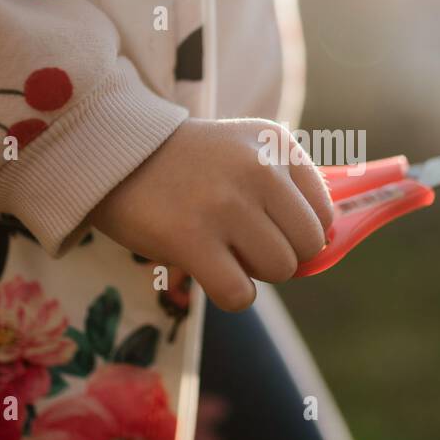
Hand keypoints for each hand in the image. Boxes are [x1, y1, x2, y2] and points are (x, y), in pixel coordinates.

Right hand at [90, 118, 333, 310]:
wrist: (115, 154)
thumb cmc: (188, 164)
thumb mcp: (246, 150)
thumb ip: (287, 187)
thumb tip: (325, 247)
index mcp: (276, 143)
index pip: (325, 213)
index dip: (298, 232)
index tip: (267, 226)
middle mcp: (258, 168)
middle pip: (308, 246)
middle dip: (281, 255)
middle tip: (243, 243)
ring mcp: (225, 203)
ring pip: (280, 270)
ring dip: (253, 273)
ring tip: (222, 251)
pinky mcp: (191, 238)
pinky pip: (240, 294)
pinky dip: (231, 295)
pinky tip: (211, 272)